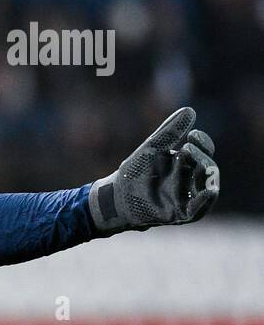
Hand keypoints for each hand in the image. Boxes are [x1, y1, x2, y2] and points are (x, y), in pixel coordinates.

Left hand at [88, 107, 218, 234]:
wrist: (115, 197)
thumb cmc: (134, 173)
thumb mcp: (152, 149)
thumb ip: (169, 132)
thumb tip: (190, 111)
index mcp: (186, 165)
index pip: (204, 152)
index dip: (204, 143)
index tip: (193, 134)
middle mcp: (191, 182)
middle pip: (209, 168)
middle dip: (202, 157)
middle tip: (187, 148)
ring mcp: (187, 198)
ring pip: (208, 186)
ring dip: (205, 173)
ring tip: (191, 159)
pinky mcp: (181, 214)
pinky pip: (199, 209)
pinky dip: (206, 201)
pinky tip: (209, 191)